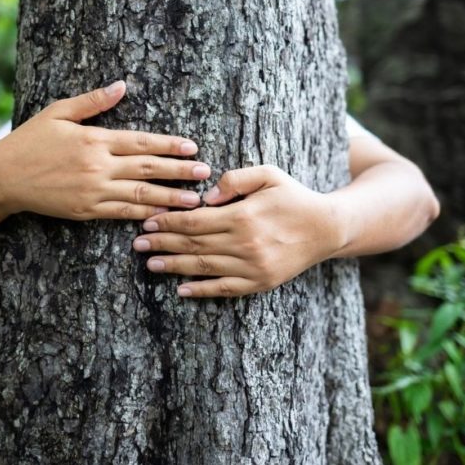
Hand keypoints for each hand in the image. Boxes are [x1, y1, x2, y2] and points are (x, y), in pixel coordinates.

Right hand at [0, 80, 210, 219]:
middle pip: (147, 168)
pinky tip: (162, 215)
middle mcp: (97, 166)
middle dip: (179, 171)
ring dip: (170, 197)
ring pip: (139, 195)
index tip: (192, 147)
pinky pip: (121, 213)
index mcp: (94, 140)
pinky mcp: (86, 211)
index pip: (141, 142)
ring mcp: (93, 191)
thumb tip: (122, 85)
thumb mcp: (58, 112)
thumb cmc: (30, 140)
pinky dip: (144, 215)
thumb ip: (93, 101)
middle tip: (205, 173)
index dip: (169, 145)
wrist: (2, 177)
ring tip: (194, 200)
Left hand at [132, 165, 346, 297]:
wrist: (326, 228)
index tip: (148, 221)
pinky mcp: (259, 283)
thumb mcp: (268, 174)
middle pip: (193, 245)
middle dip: (162, 243)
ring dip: (173, 266)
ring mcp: (252, 267)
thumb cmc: (293, 197)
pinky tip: (181, 289)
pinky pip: (224, 289)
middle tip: (138, 243)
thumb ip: (235, 178)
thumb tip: (207, 194)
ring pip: (203, 268)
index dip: (168, 222)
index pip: (194, 221)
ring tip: (150, 264)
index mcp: (243, 216)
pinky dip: (200, 291)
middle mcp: (245, 244)